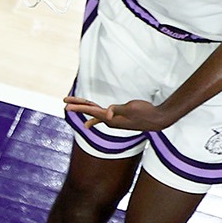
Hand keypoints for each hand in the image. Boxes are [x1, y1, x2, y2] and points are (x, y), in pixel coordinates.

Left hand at [63, 95, 177, 130]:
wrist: (157, 120)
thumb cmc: (145, 112)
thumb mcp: (132, 108)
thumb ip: (118, 109)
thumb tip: (107, 113)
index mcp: (111, 118)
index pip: (90, 110)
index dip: (78, 106)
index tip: (66, 104)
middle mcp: (110, 120)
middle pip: (90, 111)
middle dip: (77, 106)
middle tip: (64, 102)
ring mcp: (115, 120)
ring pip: (95, 112)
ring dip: (84, 109)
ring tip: (73, 107)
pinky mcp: (119, 118)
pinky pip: (103, 116)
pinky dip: (95, 115)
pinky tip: (91, 120)